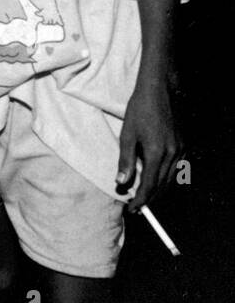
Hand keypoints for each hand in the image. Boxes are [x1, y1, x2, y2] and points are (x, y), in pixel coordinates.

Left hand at [117, 80, 179, 212]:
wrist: (158, 92)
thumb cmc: (139, 111)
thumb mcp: (126, 136)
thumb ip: (125, 161)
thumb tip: (121, 183)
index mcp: (156, 152)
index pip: (148, 185)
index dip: (140, 200)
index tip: (131, 209)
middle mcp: (171, 154)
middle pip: (161, 186)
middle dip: (148, 199)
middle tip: (135, 208)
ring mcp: (180, 150)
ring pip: (170, 180)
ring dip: (157, 191)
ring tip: (143, 198)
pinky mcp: (182, 146)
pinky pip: (175, 169)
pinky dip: (165, 179)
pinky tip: (155, 181)